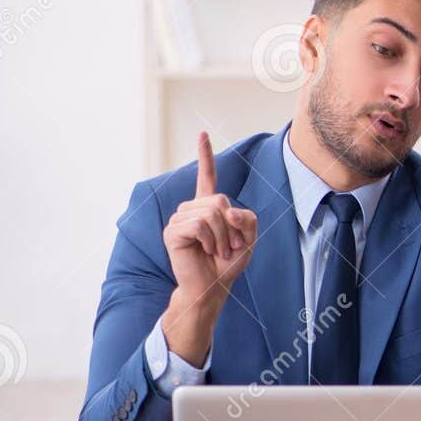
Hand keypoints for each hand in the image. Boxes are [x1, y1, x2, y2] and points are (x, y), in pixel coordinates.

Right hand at [160, 132, 257, 364]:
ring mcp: (179, 220)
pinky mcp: (172, 232)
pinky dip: (210, 240)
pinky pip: (200, 225)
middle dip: (232, 226)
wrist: (213, 287)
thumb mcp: (249, 238)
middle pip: (219, 200)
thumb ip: (247, 218)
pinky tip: (205, 251)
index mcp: (207, 208)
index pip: (207, 177)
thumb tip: (226, 210)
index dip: (205, 156)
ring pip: (211, 213)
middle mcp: (190, 210)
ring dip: (222, 236)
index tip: (203, 134)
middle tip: (229, 246)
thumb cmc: (228, 263)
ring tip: (217, 251)